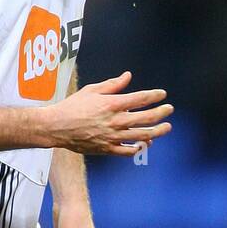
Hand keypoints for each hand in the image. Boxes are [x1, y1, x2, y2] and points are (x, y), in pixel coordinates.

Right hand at [46, 71, 172, 155]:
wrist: (56, 127)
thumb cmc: (73, 106)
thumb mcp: (92, 90)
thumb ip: (112, 85)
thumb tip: (128, 76)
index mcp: (112, 104)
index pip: (140, 99)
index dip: (154, 96)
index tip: (163, 94)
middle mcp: (115, 121)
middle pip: (146, 117)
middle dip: (161, 113)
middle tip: (170, 109)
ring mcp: (112, 136)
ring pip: (142, 135)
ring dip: (157, 131)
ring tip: (167, 127)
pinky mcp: (107, 148)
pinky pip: (128, 151)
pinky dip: (139, 147)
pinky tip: (145, 143)